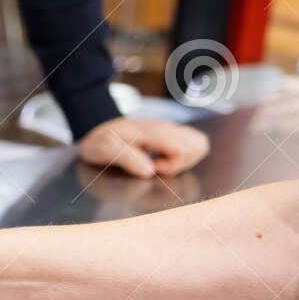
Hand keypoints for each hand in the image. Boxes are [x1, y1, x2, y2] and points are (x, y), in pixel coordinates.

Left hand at [77, 117, 209, 178]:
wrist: (99, 130)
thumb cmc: (102, 141)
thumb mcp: (106, 150)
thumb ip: (127, 159)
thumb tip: (150, 171)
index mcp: (152, 131)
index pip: (183, 149)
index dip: (171, 166)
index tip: (152, 168)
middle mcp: (167, 127)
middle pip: (198, 145)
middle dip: (181, 164)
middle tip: (157, 167)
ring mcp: (171, 130)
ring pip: (199, 144)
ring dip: (184, 161)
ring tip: (160, 164)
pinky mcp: (172, 135)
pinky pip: (193, 145)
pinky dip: (184, 157)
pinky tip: (163, 160)